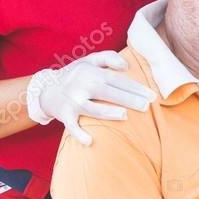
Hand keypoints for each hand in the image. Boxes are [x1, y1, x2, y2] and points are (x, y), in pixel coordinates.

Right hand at [27, 51, 155, 144]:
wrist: (46, 89)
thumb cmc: (74, 74)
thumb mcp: (89, 60)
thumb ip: (108, 58)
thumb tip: (126, 66)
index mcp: (92, 73)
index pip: (118, 80)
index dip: (136, 87)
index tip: (152, 95)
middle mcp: (83, 86)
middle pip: (109, 93)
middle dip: (129, 99)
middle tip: (146, 106)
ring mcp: (73, 101)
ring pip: (92, 108)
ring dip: (107, 113)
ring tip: (124, 116)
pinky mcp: (65, 115)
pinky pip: (72, 126)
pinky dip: (79, 134)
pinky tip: (90, 141)